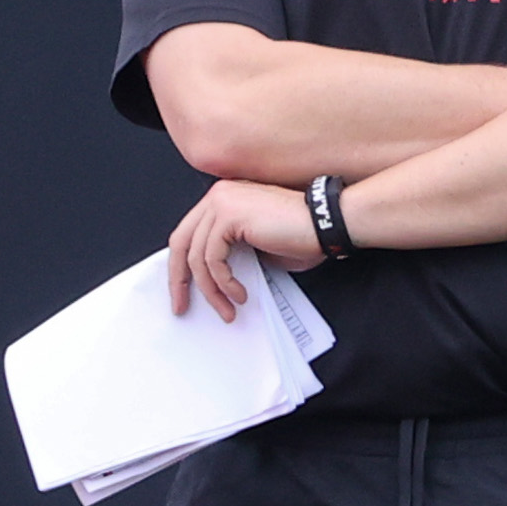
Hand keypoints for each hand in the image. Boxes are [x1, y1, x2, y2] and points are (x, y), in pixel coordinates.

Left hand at [166, 179, 322, 321]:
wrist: (327, 224)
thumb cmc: (301, 235)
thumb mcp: (255, 248)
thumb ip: (230, 254)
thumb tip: (210, 280)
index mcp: (223, 200)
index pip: (188, 234)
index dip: (181, 267)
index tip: (184, 293)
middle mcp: (218, 196)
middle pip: (180, 243)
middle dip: (179, 280)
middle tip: (182, 307)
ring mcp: (222, 202)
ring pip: (196, 256)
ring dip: (211, 290)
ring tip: (227, 309)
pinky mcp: (229, 215)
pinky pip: (212, 259)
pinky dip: (223, 283)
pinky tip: (239, 294)